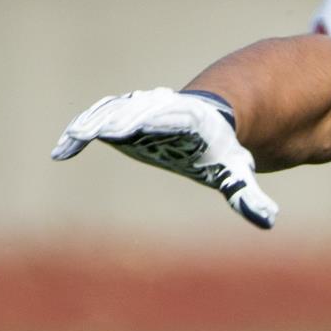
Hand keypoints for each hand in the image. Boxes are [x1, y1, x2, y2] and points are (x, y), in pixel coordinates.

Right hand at [52, 88, 278, 228]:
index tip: (135, 127)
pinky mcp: (123, 119)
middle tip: (94, 132)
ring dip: (93, 122)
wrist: (208, 124)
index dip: (153, 120)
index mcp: (189, 124)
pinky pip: (98, 118)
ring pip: (113, 110)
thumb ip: (247, 196)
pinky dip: (80, 131)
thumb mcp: (234, 173)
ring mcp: (138, 112)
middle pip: (136, 110)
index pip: (170, 119)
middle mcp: (160, 112)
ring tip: (71, 142)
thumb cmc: (220, 151)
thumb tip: (268, 220)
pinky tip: (62, 152)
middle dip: (119, 119)